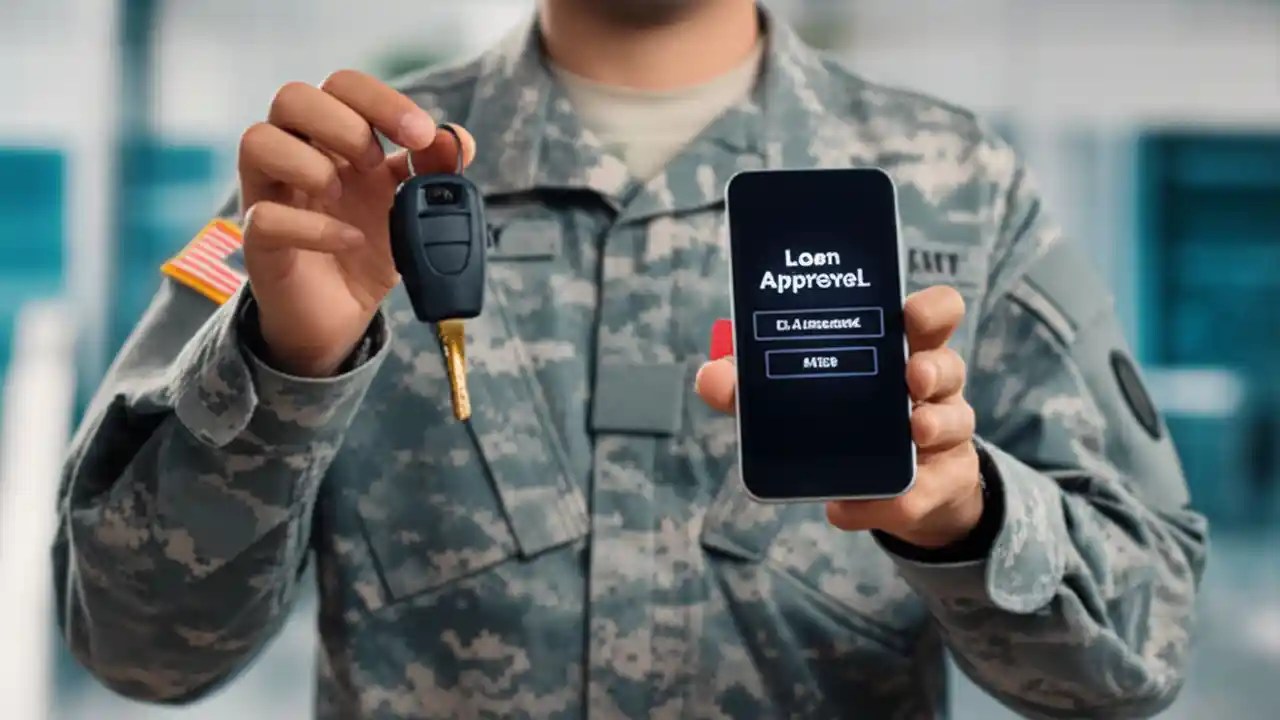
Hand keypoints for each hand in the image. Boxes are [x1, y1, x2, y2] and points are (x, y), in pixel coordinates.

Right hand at [239, 70, 476, 376]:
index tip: (420, 134)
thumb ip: (432, 171)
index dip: (381, 99)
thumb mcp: (411, 208)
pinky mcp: (259, 242)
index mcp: (332, 140)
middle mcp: (295, 157)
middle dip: (344, 123)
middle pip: (291, 97)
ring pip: (257, 140)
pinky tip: (349, 241)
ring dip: (311, 162)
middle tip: (377, 163)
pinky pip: (265, 216)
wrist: (343, 315)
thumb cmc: (366, 250)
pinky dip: (314, 227)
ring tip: (344, 194)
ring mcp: (270, 195)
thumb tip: (457, 138)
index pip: (340, 85)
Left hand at [694, 286, 982, 548]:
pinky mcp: (938, 484)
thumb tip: (711, 376)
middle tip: (912, 376)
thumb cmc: (845, 424)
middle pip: (948, 361)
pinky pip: (917, 494)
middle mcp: (928, 386)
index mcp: (899, 351)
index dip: (930, 309)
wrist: (893, 492)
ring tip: (914, 430)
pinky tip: (845, 508)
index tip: (907, 313)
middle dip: (934, 365)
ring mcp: (942, 432)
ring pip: (953, 419)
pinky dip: (880, 503)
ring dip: (932, 423)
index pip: (932, 316)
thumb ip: (752, 389)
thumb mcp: (799, 403)